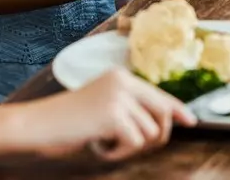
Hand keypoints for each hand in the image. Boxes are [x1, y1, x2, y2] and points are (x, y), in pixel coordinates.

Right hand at [13, 69, 195, 160]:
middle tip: (128, 145)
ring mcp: (118, 96)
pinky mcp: (113, 114)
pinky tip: (99, 146)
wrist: (39, 124)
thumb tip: (163, 121)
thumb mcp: (101, 105)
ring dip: (129, 147)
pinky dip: (118, 153)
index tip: (191, 121)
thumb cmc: (68, 120)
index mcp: (119, 75)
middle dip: (156, 136)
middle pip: (162, 112)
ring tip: (104, 141)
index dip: (176, 109)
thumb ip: (129, 106)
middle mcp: (122, 81)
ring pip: (149, 132)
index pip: (157, 92)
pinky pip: (134, 143)